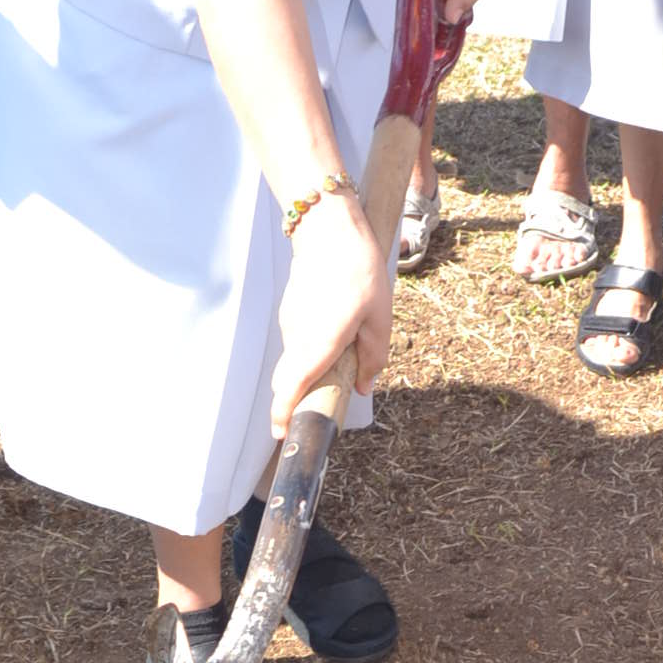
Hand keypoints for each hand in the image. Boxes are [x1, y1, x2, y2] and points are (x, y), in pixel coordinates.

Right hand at [273, 186, 391, 431]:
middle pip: (289, 380)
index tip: (283, 433)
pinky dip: (308, 352)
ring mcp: (290, 323)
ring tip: (336, 366)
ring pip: (294, 360)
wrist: (329, 229)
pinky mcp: (290, 311)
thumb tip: (363, 386)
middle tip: (315, 412)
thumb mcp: (379, 317)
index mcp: (320, 343)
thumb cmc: (358, 270)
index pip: (291, 387)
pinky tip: (333, 335)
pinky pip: (297, 342)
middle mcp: (298, 337)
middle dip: (296, 400)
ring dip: (307, 372)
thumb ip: (373, 356)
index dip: (283, 414)